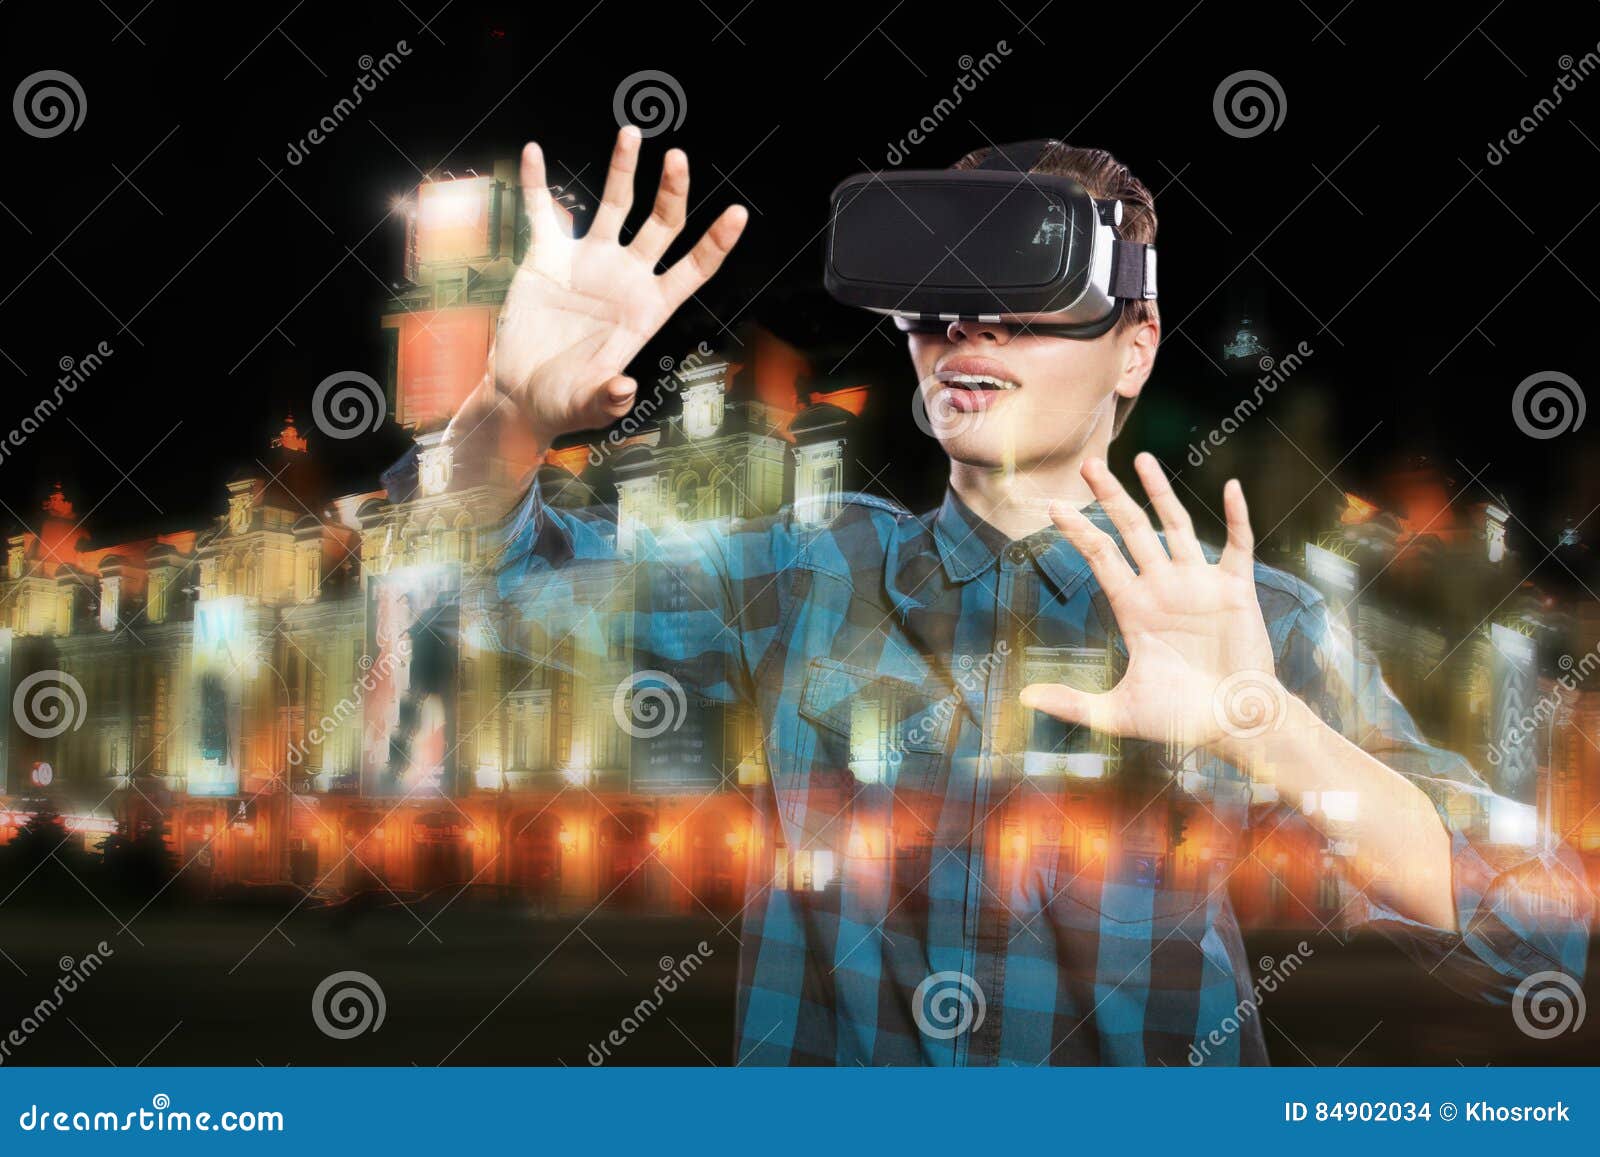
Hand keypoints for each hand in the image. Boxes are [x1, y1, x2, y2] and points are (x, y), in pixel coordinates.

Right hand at [451, 126, 747, 453]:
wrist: (521, 394)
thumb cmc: (563, 404)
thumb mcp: (589, 409)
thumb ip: (609, 399)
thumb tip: (624, 389)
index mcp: (648, 310)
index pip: (693, 269)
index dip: (716, 243)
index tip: (737, 214)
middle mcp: (625, 277)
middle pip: (661, 224)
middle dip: (672, 191)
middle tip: (677, 158)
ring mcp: (589, 262)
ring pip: (615, 204)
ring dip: (624, 169)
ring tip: (632, 132)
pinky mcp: (548, 257)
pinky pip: (544, 211)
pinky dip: (538, 183)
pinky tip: (535, 153)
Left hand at [1019, 454, 1286, 755]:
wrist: (1233, 726)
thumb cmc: (1179, 720)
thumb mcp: (1117, 712)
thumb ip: (1072, 703)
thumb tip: (1023, 698)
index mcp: (1133, 608)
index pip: (1100, 556)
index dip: (1079, 530)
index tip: (1053, 506)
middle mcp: (1162, 587)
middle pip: (1132, 530)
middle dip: (1111, 497)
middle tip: (1089, 463)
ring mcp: (1199, 585)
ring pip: (1177, 526)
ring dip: (1160, 492)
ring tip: (1142, 458)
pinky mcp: (1235, 590)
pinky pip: (1238, 545)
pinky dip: (1237, 516)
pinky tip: (1231, 487)